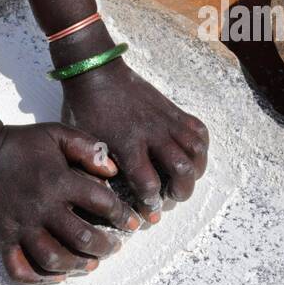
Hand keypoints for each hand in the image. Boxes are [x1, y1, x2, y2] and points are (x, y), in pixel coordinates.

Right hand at [0, 120, 141, 284]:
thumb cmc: (22, 143)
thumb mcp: (57, 133)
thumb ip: (88, 147)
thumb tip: (114, 172)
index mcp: (60, 181)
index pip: (102, 203)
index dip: (123, 215)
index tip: (133, 224)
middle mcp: (43, 207)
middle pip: (81, 237)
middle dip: (104, 247)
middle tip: (114, 248)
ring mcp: (21, 225)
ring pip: (53, 258)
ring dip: (76, 265)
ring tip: (91, 265)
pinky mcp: (3, 238)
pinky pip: (19, 267)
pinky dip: (38, 278)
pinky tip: (56, 277)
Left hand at [61, 59, 208, 221]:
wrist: (97, 73)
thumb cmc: (85, 110)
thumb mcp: (83, 144)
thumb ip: (95, 171)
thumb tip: (107, 198)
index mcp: (127, 143)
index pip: (148, 182)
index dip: (152, 203)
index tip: (150, 212)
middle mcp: (152, 133)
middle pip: (182, 168)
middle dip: (181, 191)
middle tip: (171, 197)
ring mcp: (166, 121)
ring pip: (196, 150)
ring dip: (195, 171)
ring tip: (185, 180)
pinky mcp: (174, 111)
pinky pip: (198, 130)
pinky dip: (200, 147)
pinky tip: (191, 157)